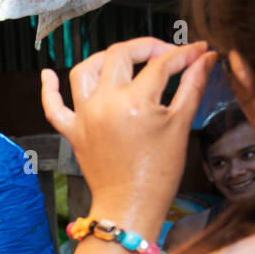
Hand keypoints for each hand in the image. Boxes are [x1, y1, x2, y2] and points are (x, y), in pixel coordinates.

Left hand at [40, 39, 215, 226]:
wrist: (130, 206)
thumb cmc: (157, 174)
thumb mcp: (181, 125)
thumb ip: (193, 85)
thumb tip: (206, 58)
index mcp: (134, 102)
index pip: (161, 64)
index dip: (183, 53)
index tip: (197, 52)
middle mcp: (104, 104)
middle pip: (120, 55)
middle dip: (146, 47)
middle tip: (166, 54)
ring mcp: (84, 118)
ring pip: (84, 70)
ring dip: (103, 58)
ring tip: (123, 59)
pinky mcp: (72, 133)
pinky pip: (53, 107)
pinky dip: (48, 90)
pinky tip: (48, 74)